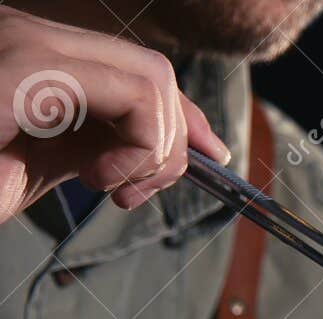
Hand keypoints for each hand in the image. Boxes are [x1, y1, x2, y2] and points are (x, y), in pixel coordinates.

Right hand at [0, 7, 229, 222]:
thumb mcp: (42, 159)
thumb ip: (99, 141)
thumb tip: (179, 144)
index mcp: (26, 50)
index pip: (131, 65)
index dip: (182, 114)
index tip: (211, 157)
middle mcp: (20, 30)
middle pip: (149, 68)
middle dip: (173, 140)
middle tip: (135, 192)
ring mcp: (18, 41)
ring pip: (149, 78)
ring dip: (156, 150)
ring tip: (110, 188)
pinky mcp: (23, 69)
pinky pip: (131, 94)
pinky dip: (141, 148)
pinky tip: (97, 179)